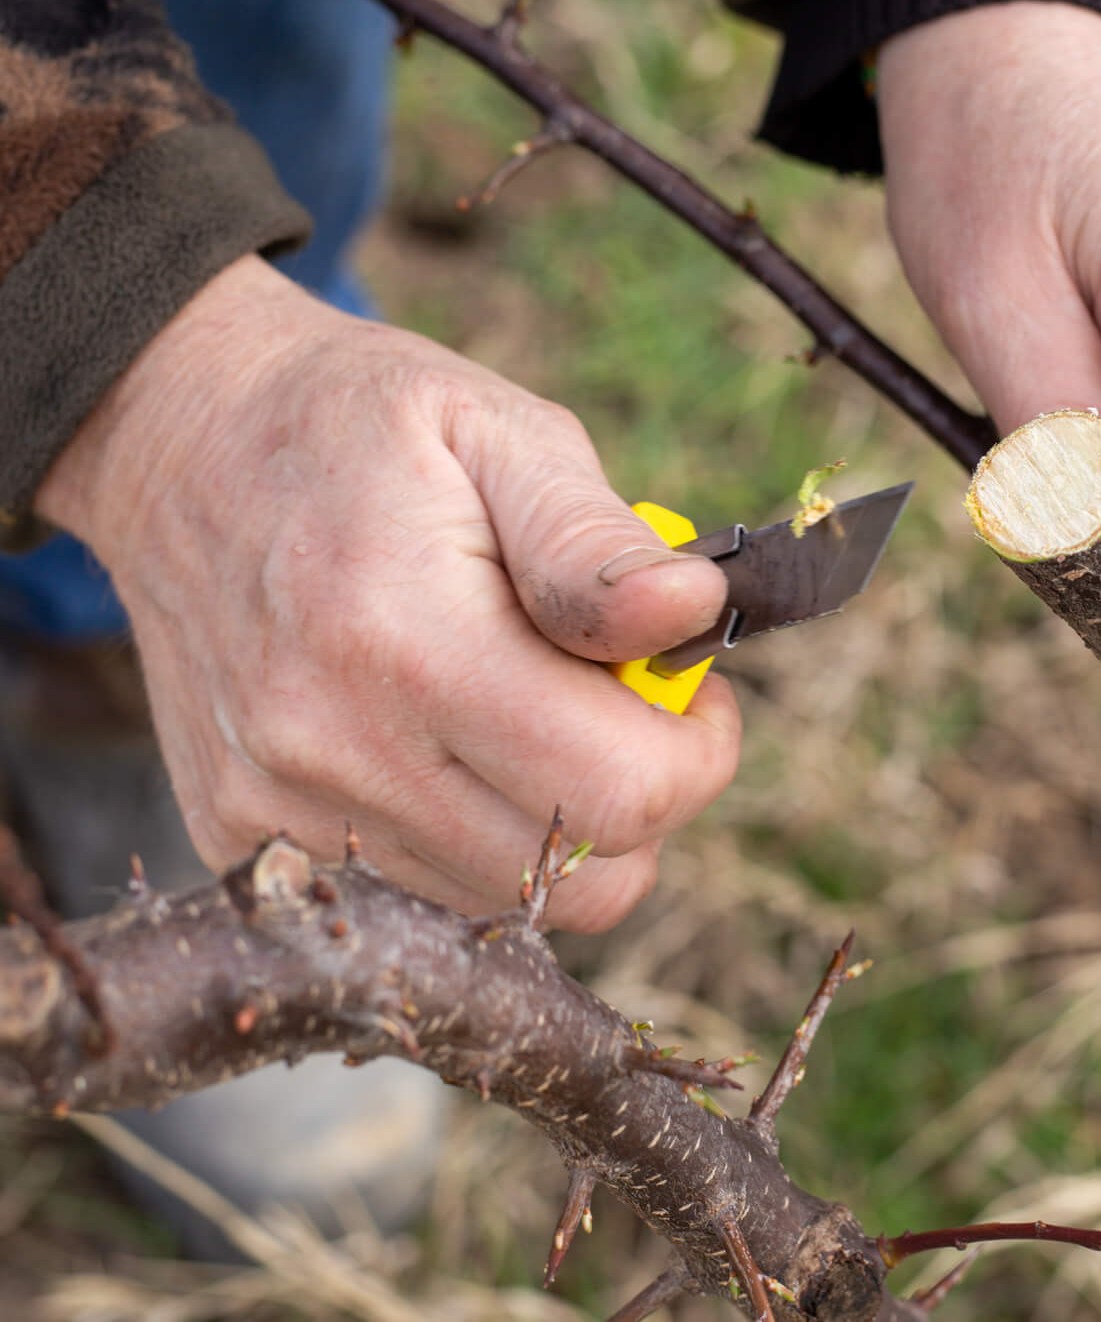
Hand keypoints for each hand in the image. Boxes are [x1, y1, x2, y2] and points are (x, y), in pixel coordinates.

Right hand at [35, 257, 739, 930]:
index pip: (617, 794)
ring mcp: (277, 810)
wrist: (176, 439)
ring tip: (535, 708)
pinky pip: (418, 895)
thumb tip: (691, 614)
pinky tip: (451, 738)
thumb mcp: (500, 432)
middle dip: (647, 801)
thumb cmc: (362, 427)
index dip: (696, 754)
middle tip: (628, 705)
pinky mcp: (243, 835)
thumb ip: (596, 542)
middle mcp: (330, 750)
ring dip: (560, 824)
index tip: (689, 688)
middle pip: (580, 882)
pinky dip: (470, 836)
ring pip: (507, 902)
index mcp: (406, 641)